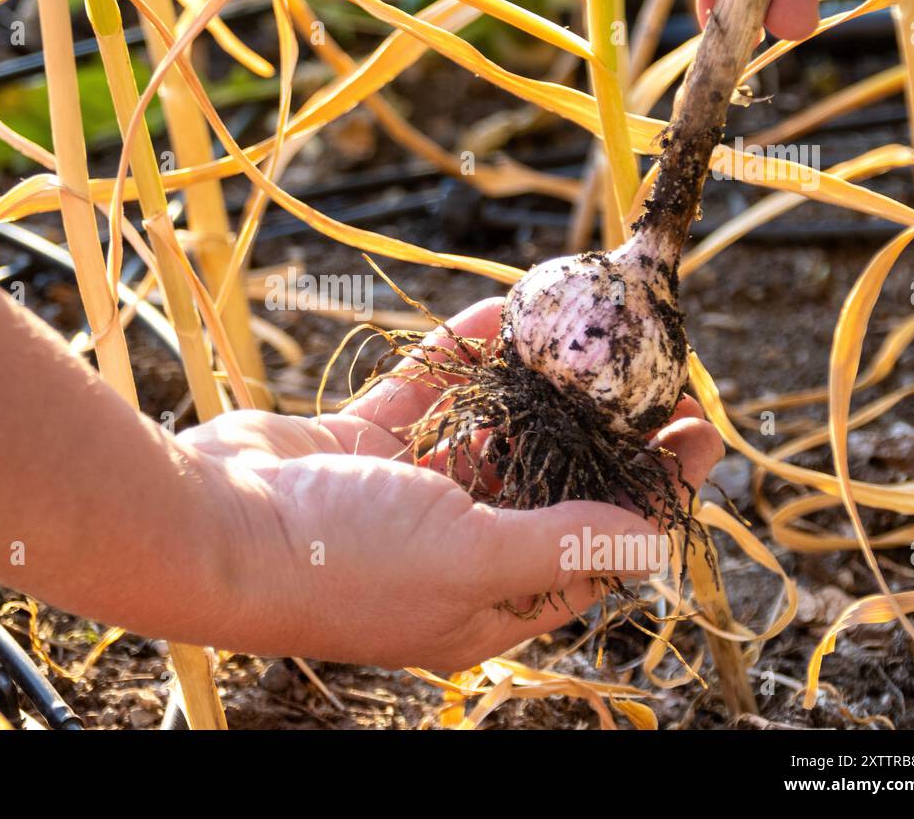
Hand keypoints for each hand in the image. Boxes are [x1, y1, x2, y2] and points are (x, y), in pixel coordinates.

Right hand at [180, 298, 724, 670]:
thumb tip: (651, 537)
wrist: (210, 529)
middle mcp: (451, 551)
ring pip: (487, 431)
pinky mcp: (360, 447)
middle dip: (603, 430)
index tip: (702, 432)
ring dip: (533, 385)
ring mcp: (402, 497)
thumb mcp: (467, 558)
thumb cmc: (340, 563)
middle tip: (656, 369)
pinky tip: (500, 312)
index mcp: (484, 600)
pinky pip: (426, 395)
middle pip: (549, 483)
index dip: (655, 493)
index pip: (595, 547)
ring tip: (587, 332)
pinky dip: (460, 357)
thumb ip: (560, 541)